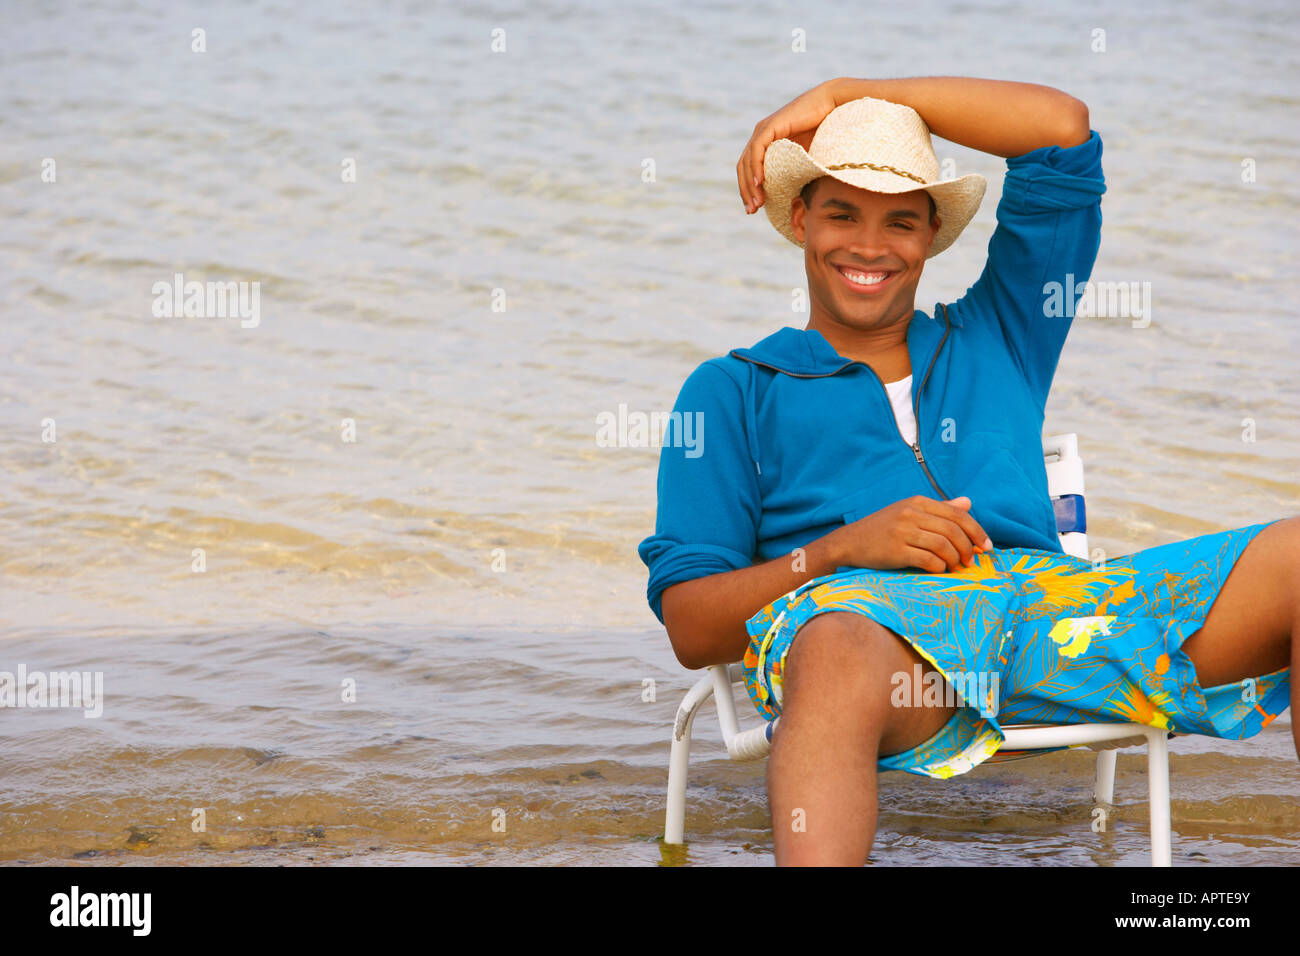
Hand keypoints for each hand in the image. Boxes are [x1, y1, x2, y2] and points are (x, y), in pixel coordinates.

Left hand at [737, 80, 841, 213]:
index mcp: (765, 143)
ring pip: (747, 161)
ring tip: (757, 203)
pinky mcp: (770, 126)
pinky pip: (757, 150)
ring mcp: (763, 130)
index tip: (754, 210)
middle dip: (746, 192)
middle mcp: (760, 136)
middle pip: (744, 168)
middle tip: (752, 211)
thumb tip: (794, 199)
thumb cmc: (823, 131)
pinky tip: (759, 183)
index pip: (748, 170)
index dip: (748, 190)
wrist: (832, 106)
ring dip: (750, 185)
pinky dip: (756, 167)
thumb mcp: (804, 158)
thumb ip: (793, 172)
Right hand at [833, 495, 994, 573]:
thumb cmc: (882, 529)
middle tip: (972, 562)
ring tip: (957, 567)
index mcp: (918, 502)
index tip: (986, 546)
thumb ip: (940, 508)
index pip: (957, 514)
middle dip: (968, 548)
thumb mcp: (910, 512)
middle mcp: (911, 513)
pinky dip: (939, 567)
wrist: (850, 542)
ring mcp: (903, 531)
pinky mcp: (896, 550)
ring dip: (955, 559)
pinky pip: (928, 560)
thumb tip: (968, 503)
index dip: (976, 531)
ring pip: (943, 545)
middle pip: (953, 530)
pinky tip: (939, 570)